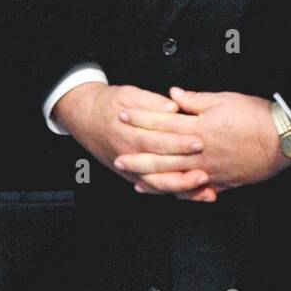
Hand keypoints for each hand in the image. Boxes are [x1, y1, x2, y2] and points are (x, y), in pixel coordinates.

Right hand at [53, 83, 209, 195]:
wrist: (85, 119)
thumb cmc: (109, 105)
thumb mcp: (127, 95)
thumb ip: (150, 101)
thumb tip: (172, 106)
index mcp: (129, 134)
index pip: (156, 140)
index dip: (178, 142)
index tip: (199, 142)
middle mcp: (130, 156)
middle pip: (159, 168)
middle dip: (184, 172)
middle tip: (206, 173)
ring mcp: (132, 170)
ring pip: (158, 184)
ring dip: (183, 189)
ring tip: (206, 192)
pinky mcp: (135, 177)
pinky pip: (158, 188)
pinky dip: (177, 193)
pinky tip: (198, 195)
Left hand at [113, 87, 289, 198]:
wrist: (284, 139)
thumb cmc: (257, 116)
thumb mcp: (225, 99)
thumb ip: (196, 100)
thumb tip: (173, 95)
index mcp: (199, 127)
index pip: (162, 122)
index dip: (140, 118)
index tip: (123, 116)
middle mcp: (200, 151)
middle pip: (162, 155)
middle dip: (138, 156)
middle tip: (118, 158)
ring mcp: (210, 169)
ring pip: (175, 176)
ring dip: (153, 178)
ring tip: (136, 179)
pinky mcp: (222, 181)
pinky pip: (195, 189)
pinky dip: (179, 191)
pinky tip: (169, 192)